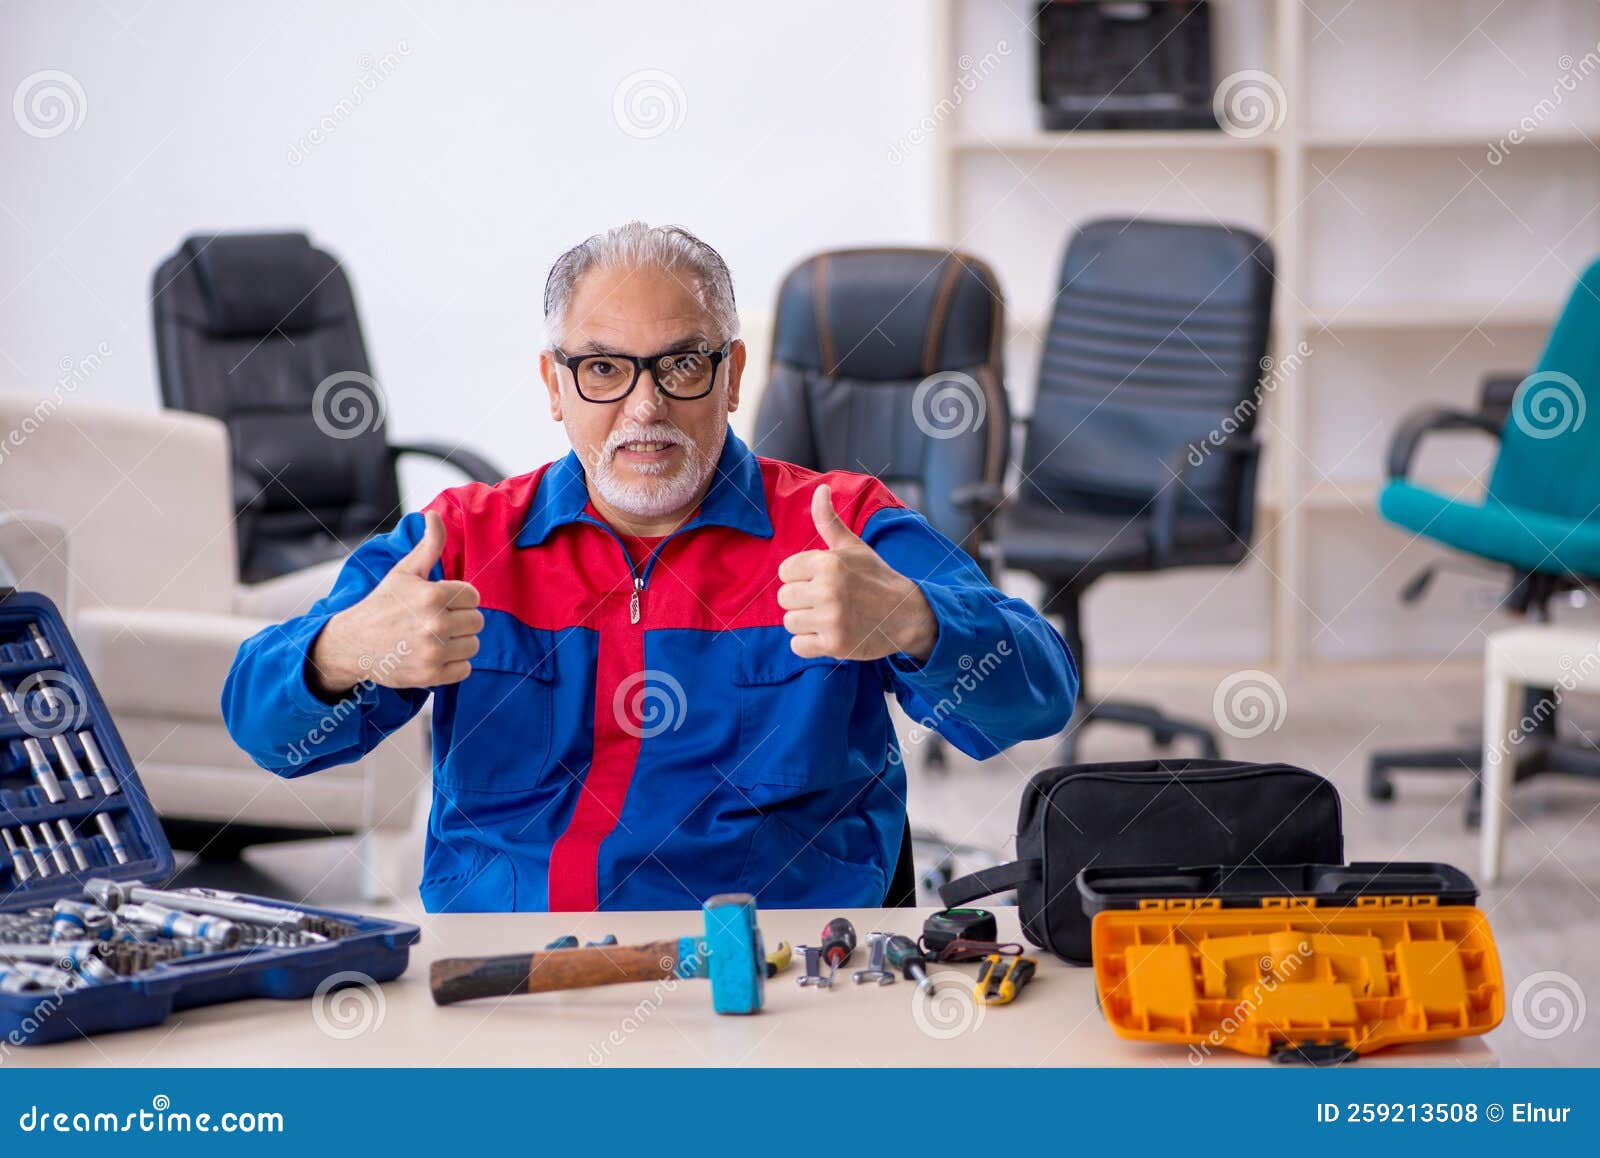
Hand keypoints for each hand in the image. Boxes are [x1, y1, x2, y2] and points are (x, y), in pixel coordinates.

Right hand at [307, 511, 483, 697]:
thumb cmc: (383, 604)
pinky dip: (454, 665)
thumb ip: (428, 545)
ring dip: (458, 643)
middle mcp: (435, 624)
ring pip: (473, 646)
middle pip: (477, 622)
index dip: (459, 598)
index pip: (474, 596)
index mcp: (433, 596)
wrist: (353, 643)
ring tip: (435, 638)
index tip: (440, 602)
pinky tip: (434, 655)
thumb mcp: (405, 572)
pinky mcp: (431, 676)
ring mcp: (433, 652)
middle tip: (436, 621)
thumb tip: (435, 515)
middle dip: (461, 620)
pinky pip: (465, 669)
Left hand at [776, 485, 937, 661]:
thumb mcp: (853, 547)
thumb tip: (820, 489)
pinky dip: (809, 644)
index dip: (801, 578)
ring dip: (806, 623)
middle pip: (784, 598)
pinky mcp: (835, 644)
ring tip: (829, 617)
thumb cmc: (875, 578)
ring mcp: (831, 618)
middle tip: (827, 601)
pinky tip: (828, 634)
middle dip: (802, 601)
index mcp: (828, 562)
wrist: (906, 614)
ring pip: (789, 622)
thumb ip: (830, 521)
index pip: (784, 572)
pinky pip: (798, 646)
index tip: (822, 581)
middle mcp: (828, 589)